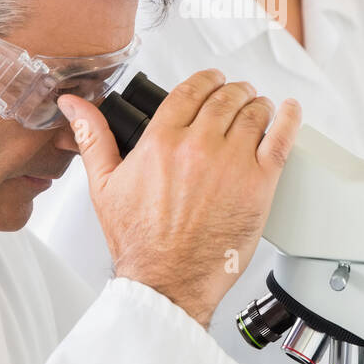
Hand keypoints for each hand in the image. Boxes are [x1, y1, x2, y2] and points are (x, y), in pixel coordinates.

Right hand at [57, 69, 302, 327]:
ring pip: (254, 113)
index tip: (211, 80)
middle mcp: (198, 146)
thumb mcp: (104, 186)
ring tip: (259, 108)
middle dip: (233, 90)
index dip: (206, 79)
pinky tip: (289, 112)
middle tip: (238, 95)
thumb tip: (74, 106)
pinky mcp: (260, 184)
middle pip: (225, 98)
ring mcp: (232, 163)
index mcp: (162, 141)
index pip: (190, 90)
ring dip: (258, 104)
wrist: (168, 283)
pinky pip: (282, 139)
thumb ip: (93, 138)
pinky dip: (289, 119)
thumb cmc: (139, 242)